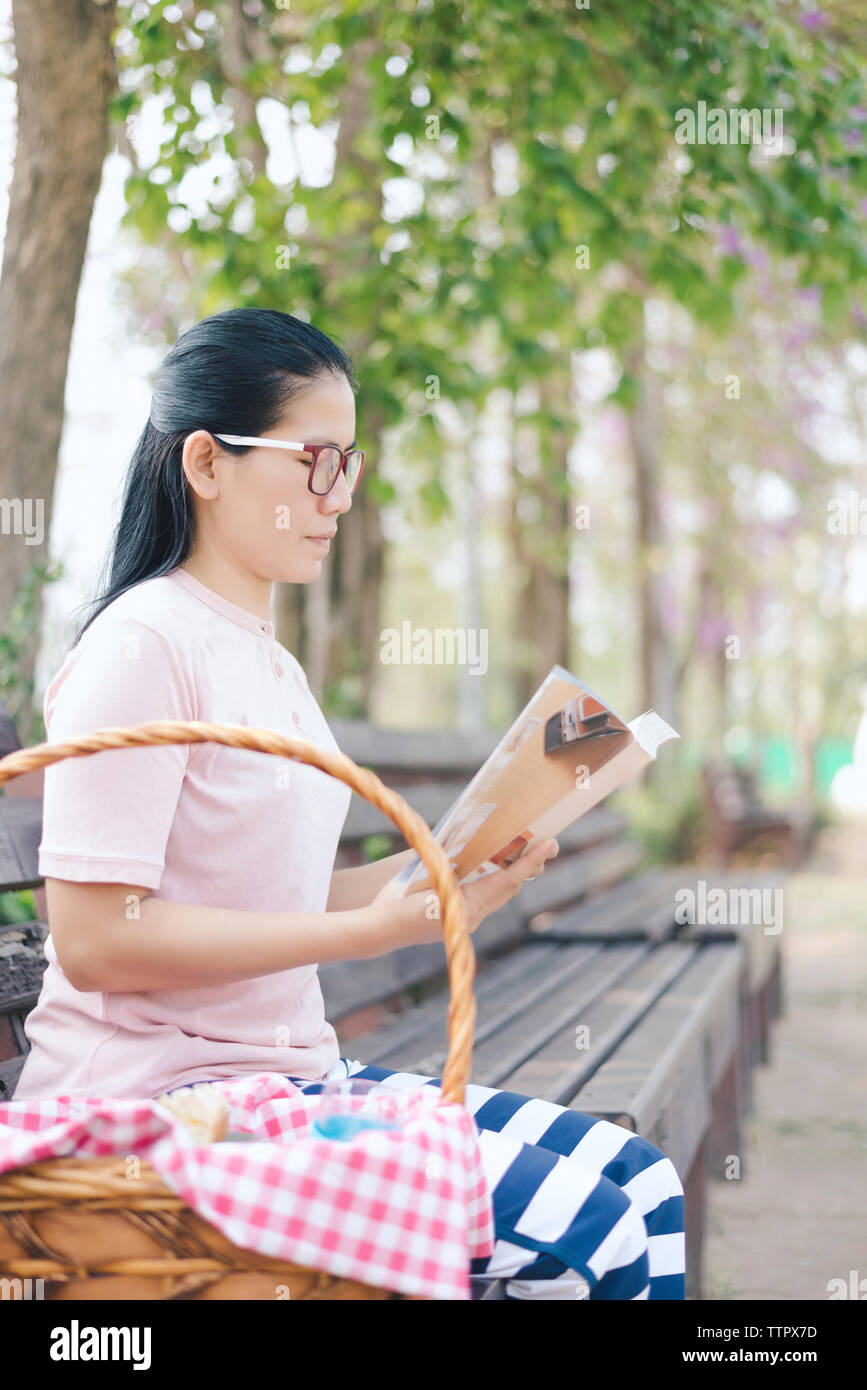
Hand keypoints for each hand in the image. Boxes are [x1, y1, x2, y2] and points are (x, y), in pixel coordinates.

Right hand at [366, 837, 559, 951]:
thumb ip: (448, 861)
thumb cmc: (397, 901)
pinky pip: (486, 898)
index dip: (530, 861)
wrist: (379, 931)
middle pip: (509, 888)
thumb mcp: (423, 875)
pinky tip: (494, 864)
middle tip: (545, 841)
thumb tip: (471, 842)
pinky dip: (494, 880)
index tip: (550, 844)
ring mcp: (468, 921)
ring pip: (500, 894)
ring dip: (512, 872)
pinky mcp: (460, 920)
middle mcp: (473, 917)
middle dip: (529, 865)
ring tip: (526, 848)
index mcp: (466, 906)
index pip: (507, 880)